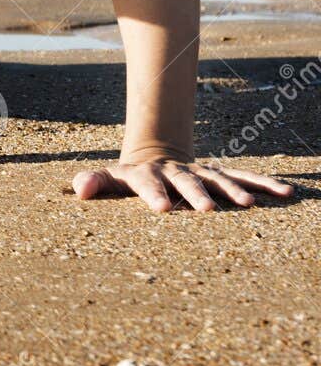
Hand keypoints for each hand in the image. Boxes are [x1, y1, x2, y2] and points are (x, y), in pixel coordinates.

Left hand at [72, 156, 295, 211]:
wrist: (155, 155)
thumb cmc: (127, 177)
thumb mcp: (108, 179)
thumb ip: (92, 182)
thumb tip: (79, 190)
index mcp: (145, 174)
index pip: (146, 182)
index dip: (153, 193)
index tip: (161, 208)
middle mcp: (176, 171)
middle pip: (186, 181)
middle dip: (196, 194)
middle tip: (206, 210)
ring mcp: (200, 171)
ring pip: (219, 178)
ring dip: (234, 190)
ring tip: (249, 205)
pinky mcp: (219, 175)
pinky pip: (244, 178)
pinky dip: (264, 184)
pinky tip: (287, 192)